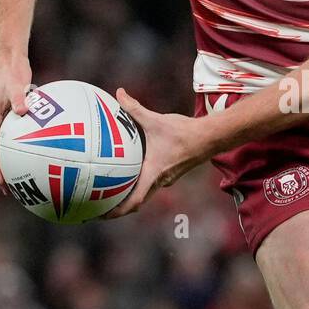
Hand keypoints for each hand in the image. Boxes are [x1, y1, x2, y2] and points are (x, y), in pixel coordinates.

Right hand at [0, 53, 32, 193]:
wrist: (8, 60)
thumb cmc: (12, 72)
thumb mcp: (16, 83)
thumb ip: (20, 97)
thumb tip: (23, 111)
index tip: (1, 180)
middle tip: (7, 188)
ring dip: (3, 163)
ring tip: (17, 180)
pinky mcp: (5, 118)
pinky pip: (8, 139)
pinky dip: (15, 150)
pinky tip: (33, 156)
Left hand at [103, 88, 208, 217]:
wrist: (210, 137)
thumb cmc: (184, 132)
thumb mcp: (155, 120)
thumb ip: (134, 108)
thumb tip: (119, 93)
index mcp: (153, 173)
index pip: (134, 201)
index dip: (117, 211)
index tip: (100, 214)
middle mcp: (159, 181)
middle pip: (136, 202)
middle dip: (118, 208)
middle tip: (99, 208)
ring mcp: (166, 179)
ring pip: (144, 193)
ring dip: (129, 197)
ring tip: (110, 194)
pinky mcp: (170, 173)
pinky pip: (151, 184)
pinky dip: (139, 185)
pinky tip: (131, 173)